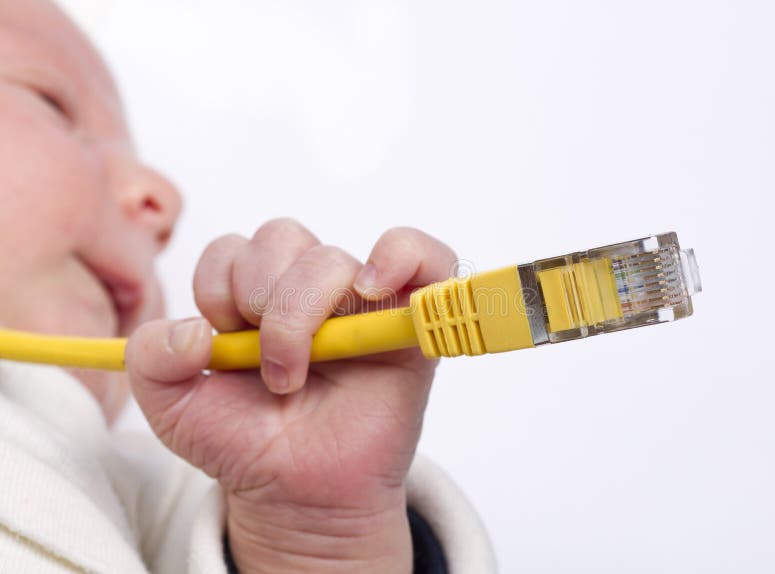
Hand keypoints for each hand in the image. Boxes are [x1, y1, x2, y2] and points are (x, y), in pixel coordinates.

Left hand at [125, 219, 456, 572]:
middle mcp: (309, 289)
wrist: (298, 493)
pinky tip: (375, 287)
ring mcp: (361, 303)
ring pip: (331, 259)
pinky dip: (405, 256)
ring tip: (299, 370)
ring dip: (304, 311)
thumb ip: (151, 359)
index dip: (217, 288)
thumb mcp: (174, 407)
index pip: (232, 248)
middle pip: (281, 238)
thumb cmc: (248, 443)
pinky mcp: (409, 323)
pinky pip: (428, 258)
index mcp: (255, 293)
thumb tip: (193, 329)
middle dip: (259, 297)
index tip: (221, 339)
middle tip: (266, 363)